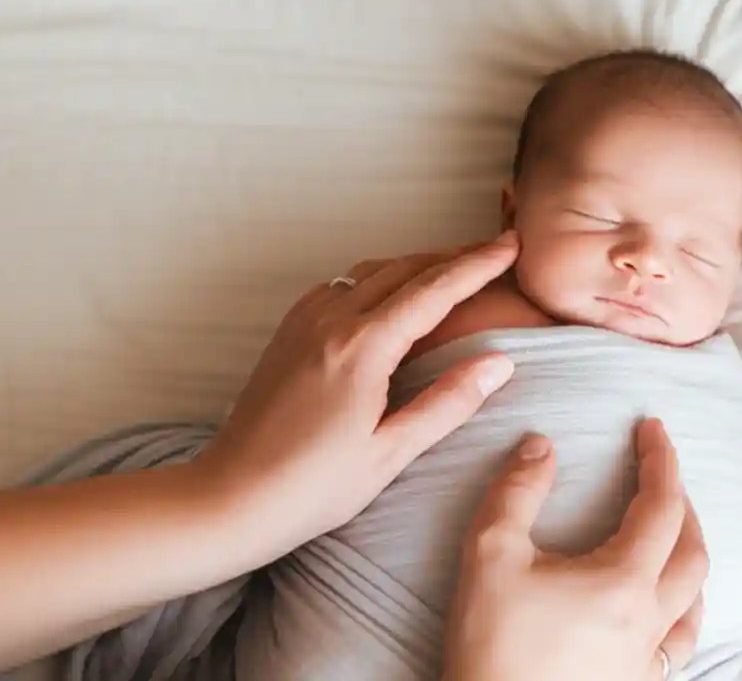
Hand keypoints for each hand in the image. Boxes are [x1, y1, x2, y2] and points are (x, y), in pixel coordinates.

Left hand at [196, 233, 520, 564]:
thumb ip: (447, 402)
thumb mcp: (390, 453)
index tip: (511, 245)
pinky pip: (339, 286)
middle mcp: (330, 321)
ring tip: (451, 269)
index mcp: (362, 348)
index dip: (477, 265)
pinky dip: (375, 278)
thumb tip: (498, 362)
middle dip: (452, 256)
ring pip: (369, 271)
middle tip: (493, 250)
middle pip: (404, 270)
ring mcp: (303, 323)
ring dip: (414, 264)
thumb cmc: (312, 487)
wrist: (231, 496)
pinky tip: (388, 294)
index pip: (434, 291)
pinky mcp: (287, 334)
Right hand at [443, 419, 707, 680]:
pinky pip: (681, 643)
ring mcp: (647, 659)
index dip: (661, 460)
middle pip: (693, 551)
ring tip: (674, 535)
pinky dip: (686, 611)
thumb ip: (517, 491)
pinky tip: (668, 610)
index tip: (653, 428)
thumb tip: (541, 446)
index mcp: (622, 581)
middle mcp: (648, 621)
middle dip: (683, 504)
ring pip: (696, 601)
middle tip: (659, 474)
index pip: (661, 506)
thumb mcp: (490, 553)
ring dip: (691, 557)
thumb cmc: (491, 643)